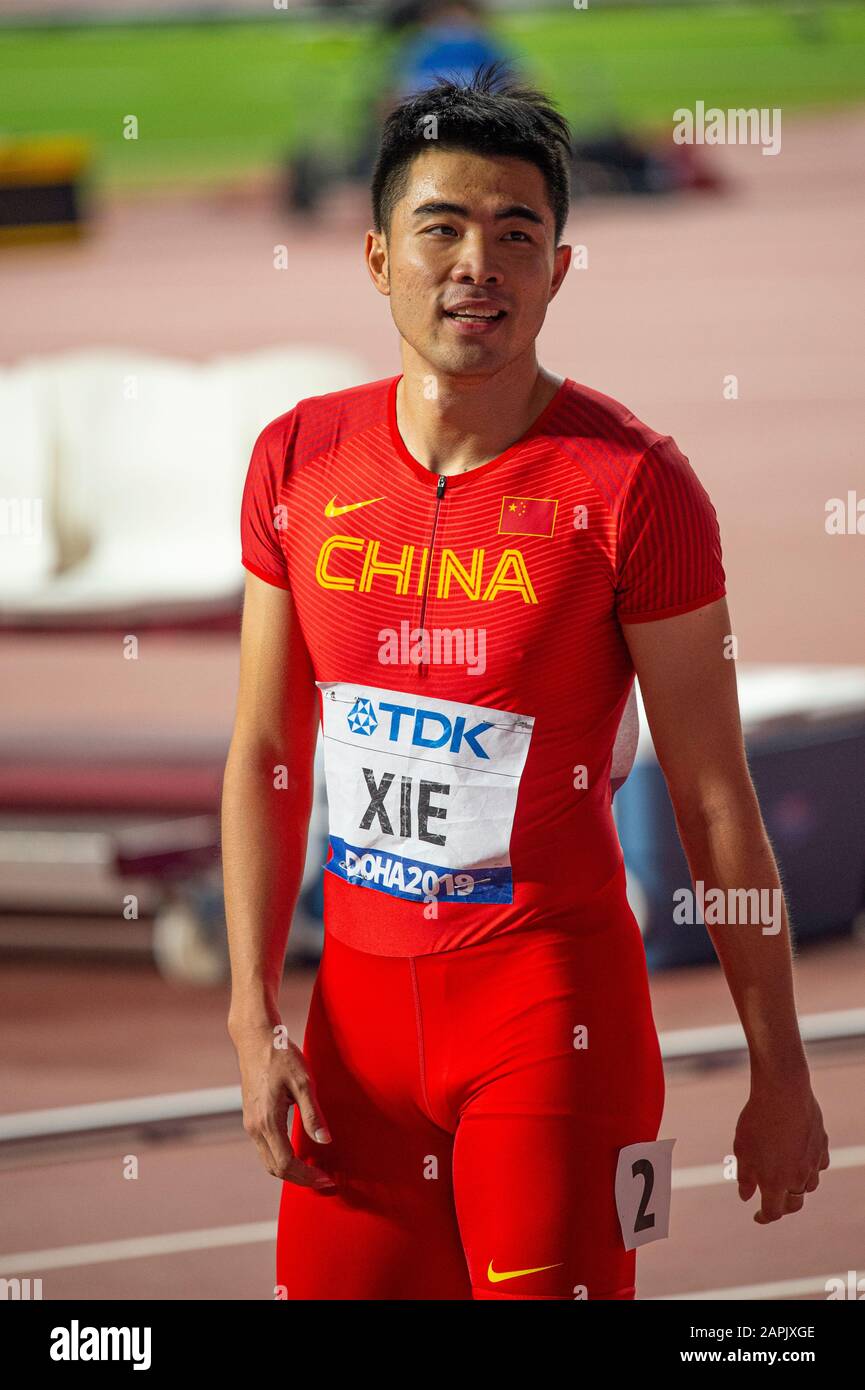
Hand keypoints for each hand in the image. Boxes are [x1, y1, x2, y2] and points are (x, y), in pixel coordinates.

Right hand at [230, 1020, 333, 1188]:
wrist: (256, 1039)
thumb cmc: (281, 1056)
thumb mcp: (303, 1082)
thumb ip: (312, 1114)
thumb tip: (324, 1141)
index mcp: (268, 1121)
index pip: (286, 1164)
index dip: (307, 1176)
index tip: (327, 1180)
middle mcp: (255, 1127)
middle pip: (275, 1168)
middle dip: (299, 1179)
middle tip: (324, 1181)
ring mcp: (250, 1123)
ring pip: (268, 1160)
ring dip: (290, 1171)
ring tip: (314, 1170)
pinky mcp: (251, 1117)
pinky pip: (265, 1148)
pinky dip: (281, 1158)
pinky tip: (298, 1153)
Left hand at [734, 1071, 828, 1222]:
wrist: (783, 1092)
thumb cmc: (757, 1121)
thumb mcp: (742, 1150)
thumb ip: (745, 1178)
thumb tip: (746, 1196)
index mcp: (776, 1183)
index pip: (773, 1212)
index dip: (764, 1217)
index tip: (757, 1216)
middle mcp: (798, 1178)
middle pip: (794, 1203)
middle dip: (783, 1206)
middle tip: (773, 1200)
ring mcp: (813, 1162)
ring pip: (809, 1185)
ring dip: (797, 1186)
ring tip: (785, 1177)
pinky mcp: (822, 1145)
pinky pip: (819, 1164)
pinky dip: (810, 1166)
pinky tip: (800, 1158)